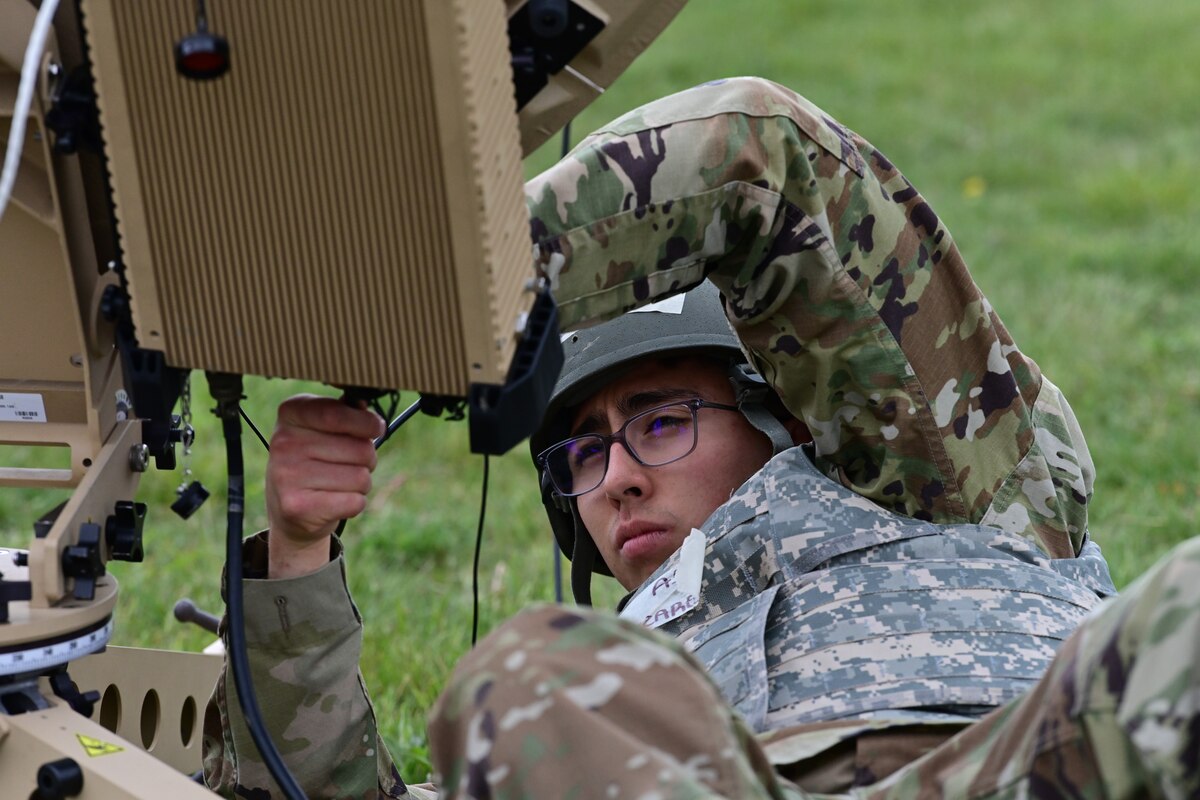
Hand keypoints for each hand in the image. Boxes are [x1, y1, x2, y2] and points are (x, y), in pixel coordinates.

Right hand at [264, 394, 384, 577]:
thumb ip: (345, 412)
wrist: (288, 507)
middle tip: (348, 464)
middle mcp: (284, 443)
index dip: (367, 422)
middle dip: (367, 459)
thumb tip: (364, 407)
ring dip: (361, 483)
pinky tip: (334, 501)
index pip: (337, 414)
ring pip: (361, 477)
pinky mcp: (297, 507)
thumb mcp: (322, 427)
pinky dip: (354, 503)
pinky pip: (355, 502)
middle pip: (361, 448)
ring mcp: (287, 476)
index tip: (377, 428)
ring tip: (339, 483)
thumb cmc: (314, 459)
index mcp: (290, 414)